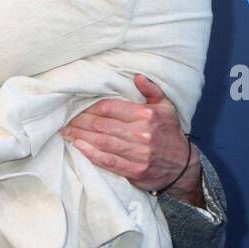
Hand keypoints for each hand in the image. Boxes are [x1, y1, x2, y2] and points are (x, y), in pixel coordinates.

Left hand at [63, 74, 202, 203]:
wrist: (182, 166)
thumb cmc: (169, 133)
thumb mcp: (166, 107)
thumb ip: (151, 90)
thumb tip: (137, 76)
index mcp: (147, 115)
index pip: (110, 108)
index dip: (90, 108)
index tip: (78, 108)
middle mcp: (142, 134)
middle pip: (102, 125)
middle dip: (81, 122)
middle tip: (66, 120)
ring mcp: (138, 154)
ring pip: (102, 142)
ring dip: (81, 136)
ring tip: (66, 132)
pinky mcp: (134, 170)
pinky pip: (107, 161)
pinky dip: (90, 154)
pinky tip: (78, 146)